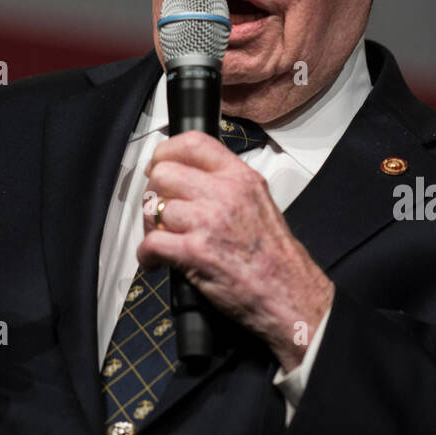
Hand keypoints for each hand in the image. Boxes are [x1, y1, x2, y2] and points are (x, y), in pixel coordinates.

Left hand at [137, 132, 332, 371]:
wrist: (289, 293)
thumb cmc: (274, 255)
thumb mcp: (258, 201)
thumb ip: (226, 183)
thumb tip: (189, 176)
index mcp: (240, 177)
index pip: (192, 142)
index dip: (166, 152)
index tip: (159, 165)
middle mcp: (224, 192)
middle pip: (164, 173)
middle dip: (154, 193)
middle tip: (159, 210)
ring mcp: (208, 221)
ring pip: (154, 207)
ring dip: (149, 226)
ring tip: (161, 239)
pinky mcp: (195, 251)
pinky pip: (151, 242)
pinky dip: (146, 255)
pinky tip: (156, 262)